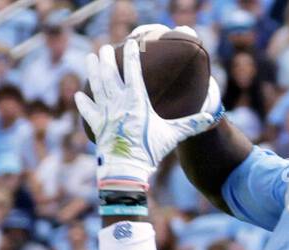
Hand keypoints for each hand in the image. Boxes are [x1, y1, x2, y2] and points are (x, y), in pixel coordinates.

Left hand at [75, 38, 221, 191]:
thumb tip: (210, 118)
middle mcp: (118, 103)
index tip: (130, 43)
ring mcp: (105, 113)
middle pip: (109, 74)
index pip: (132, 71)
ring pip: (96, 86)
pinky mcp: (97, 126)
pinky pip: (88, 111)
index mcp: (136, 101)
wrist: (126, 168)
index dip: (131, 55)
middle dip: (106, 58)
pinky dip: (83, 102)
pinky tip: (79, 95)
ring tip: (89, 58)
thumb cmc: (150, 150)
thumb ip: (190, 125)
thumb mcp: (173, 136)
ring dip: (92, 71)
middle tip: (104, 48)